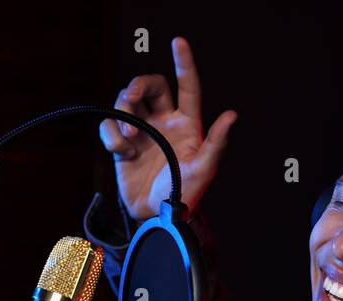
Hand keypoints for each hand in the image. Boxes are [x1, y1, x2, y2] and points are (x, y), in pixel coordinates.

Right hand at [97, 36, 238, 222]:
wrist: (155, 216)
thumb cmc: (185, 195)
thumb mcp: (204, 170)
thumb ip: (217, 143)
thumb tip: (232, 115)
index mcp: (187, 123)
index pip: (188, 87)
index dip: (184, 63)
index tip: (178, 42)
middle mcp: (164, 121)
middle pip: (150, 85)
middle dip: (139, 85)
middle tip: (131, 97)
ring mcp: (142, 130)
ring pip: (126, 100)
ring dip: (124, 113)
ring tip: (131, 140)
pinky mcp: (122, 142)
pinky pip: (110, 125)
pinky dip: (112, 136)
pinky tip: (124, 153)